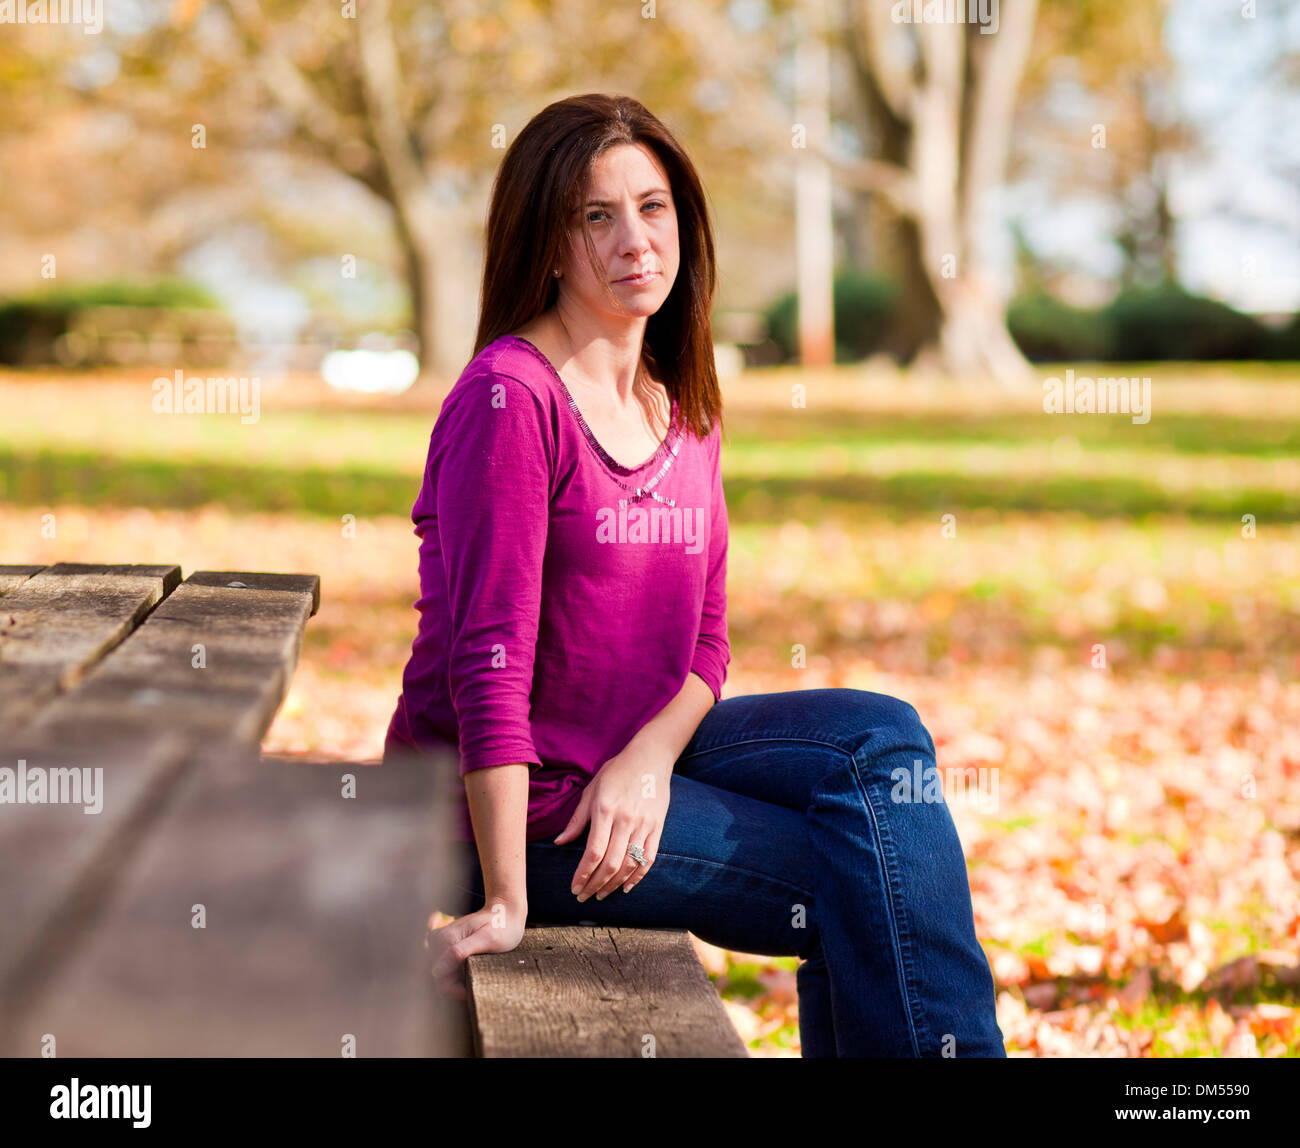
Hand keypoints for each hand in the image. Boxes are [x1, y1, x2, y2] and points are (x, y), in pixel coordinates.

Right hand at [426, 897, 526, 999]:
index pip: (440, 977)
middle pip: (440, 978)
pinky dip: (460, 974)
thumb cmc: (501, 926)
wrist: (505, 912)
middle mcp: (437, 941)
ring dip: (460, 979)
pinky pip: (448, 969)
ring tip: (480, 969)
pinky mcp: (445, 947)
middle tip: (482, 976)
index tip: (477, 987)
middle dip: (459, 984)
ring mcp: (439, 944)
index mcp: (444, 939)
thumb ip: (461, 952)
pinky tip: (475, 967)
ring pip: (444, 976)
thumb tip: (437, 971)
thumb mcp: (487, 939)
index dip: (457, 989)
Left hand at [553, 741, 671, 900]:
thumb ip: (577, 819)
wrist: (650, 757)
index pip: (593, 852)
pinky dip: (638, 876)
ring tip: (601, 894)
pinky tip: (626, 887)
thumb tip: (560, 842)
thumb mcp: (591, 790)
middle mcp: (625, 820)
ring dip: (614, 884)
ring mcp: (644, 824)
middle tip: (584, 896)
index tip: (574, 887)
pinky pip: (648, 858)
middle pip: (611, 863)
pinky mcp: (658, 827)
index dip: (583, 874)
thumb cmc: (616, 771)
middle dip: (595, 884)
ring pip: (629, 864)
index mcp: (605, 810)